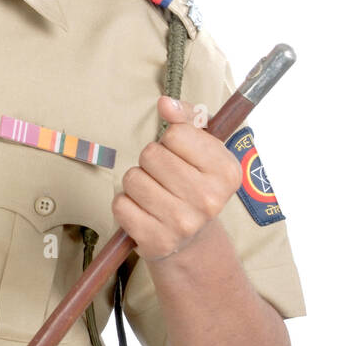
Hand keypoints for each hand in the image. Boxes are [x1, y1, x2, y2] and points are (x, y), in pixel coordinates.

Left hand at [111, 96, 242, 261]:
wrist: (192, 242)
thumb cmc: (195, 185)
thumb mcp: (204, 149)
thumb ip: (188, 119)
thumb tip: (166, 103)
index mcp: (226, 172)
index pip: (176, 134)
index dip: (171, 140)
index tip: (180, 156)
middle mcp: (209, 200)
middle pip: (150, 154)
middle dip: (151, 161)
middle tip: (164, 178)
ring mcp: (182, 223)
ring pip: (132, 178)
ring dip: (136, 182)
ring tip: (154, 194)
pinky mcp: (156, 240)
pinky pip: (120, 203)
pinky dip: (125, 204)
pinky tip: (143, 211)